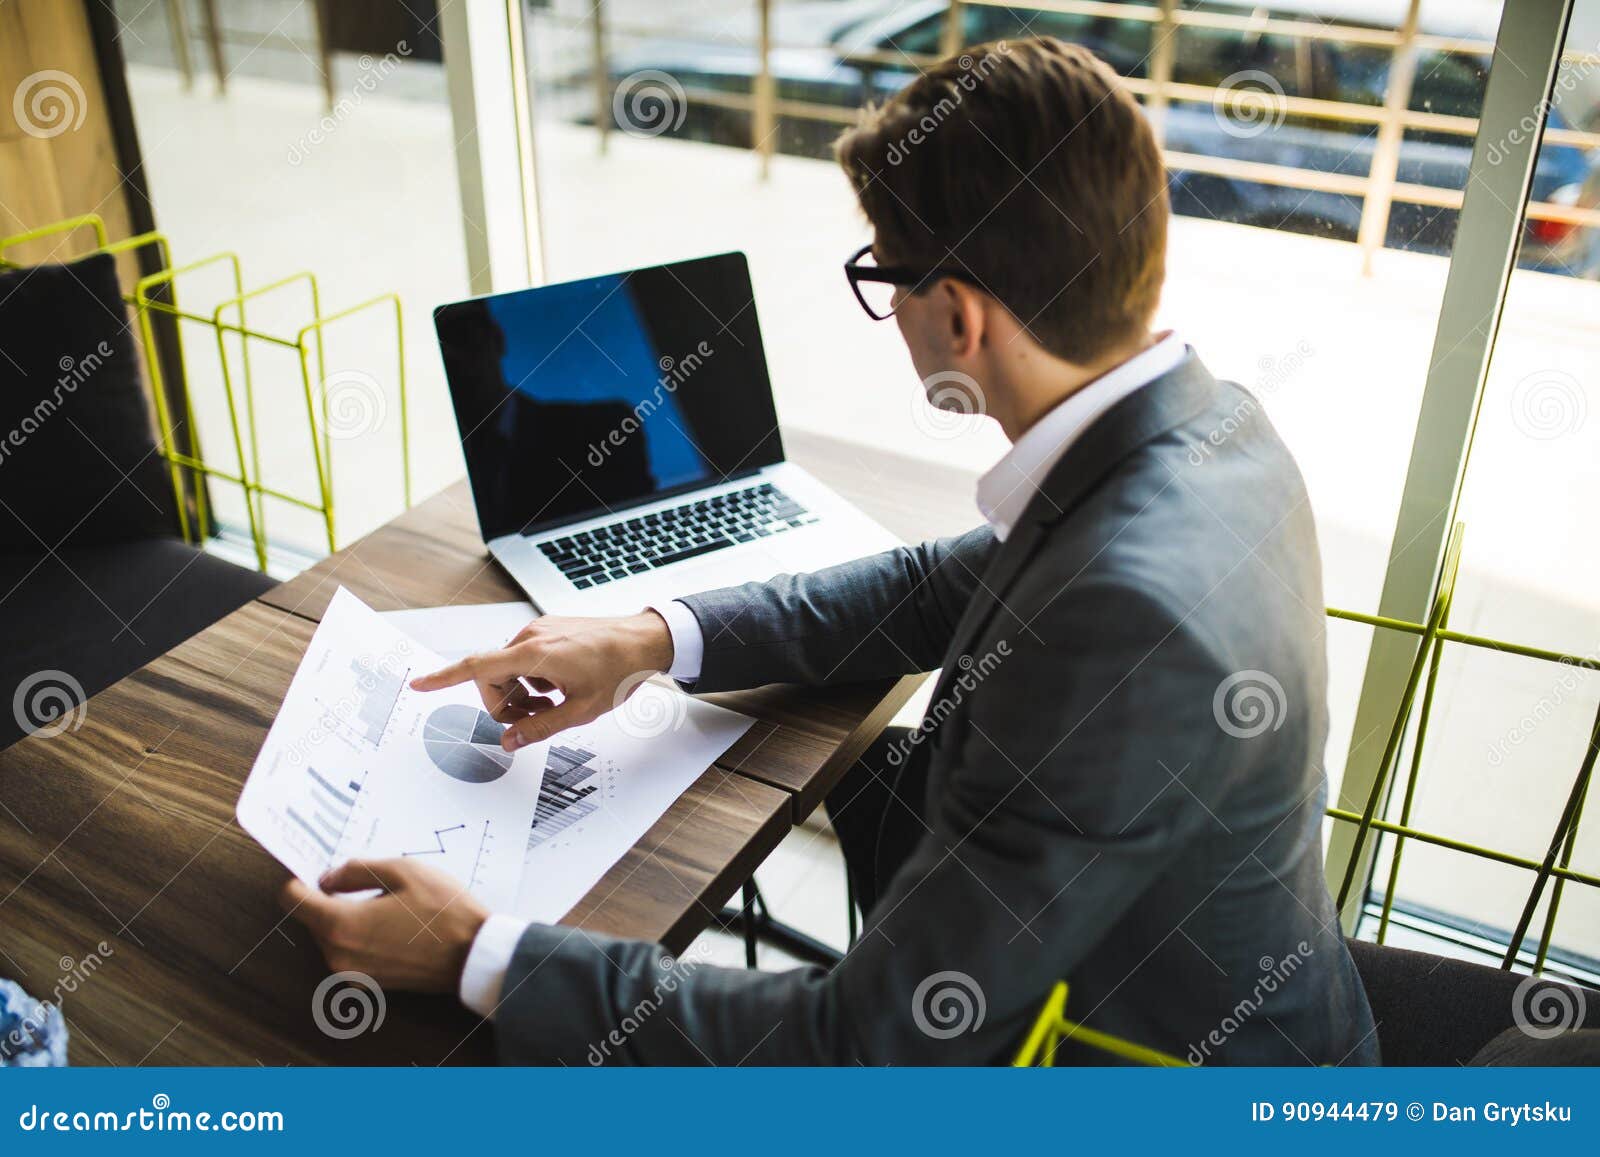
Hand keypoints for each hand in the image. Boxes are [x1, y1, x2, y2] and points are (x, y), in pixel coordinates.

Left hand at [280, 859, 488, 991]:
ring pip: (330, 936)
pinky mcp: (368, 984)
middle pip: (311, 919)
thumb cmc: (443, 911)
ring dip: (344, 917)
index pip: (293, 900)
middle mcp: (338, 956)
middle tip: (359, 880)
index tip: (313, 868)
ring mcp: (352, 974)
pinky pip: (349, 952)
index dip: (299, 878)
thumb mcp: (403, 872)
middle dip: (327, 898)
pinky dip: (359, 935)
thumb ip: (356, 870)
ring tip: (383, 901)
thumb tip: (328, 878)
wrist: (474, 955)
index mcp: (341, 926)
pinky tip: (391, 922)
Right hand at [409, 611, 673, 749]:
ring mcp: (540, 631)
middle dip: (504, 704)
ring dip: (521, 693)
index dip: (444, 678)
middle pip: (491, 676)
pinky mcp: (549, 630)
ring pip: (509, 670)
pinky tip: (560, 688)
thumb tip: (507, 742)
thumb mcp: (580, 711)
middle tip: (533, 720)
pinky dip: (533, 679)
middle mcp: (530, 637)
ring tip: (554, 704)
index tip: (419, 684)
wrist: (646, 640)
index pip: (477, 666)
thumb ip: (540, 728)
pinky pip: (525, 659)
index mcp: (534, 655)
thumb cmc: (619, 672)